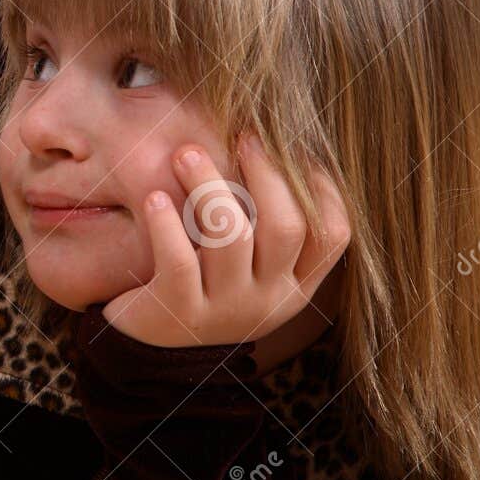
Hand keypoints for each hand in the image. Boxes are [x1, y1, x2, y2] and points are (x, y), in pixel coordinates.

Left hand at [102, 135, 351, 348]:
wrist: (146, 344)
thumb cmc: (199, 281)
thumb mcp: (244, 261)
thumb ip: (264, 219)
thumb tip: (279, 141)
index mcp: (293, 285)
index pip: (333, 235)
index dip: (321, 186)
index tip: (291, 146)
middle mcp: (268, 301)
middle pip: (287, 227)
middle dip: (267, 173)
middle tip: (243, 135)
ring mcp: (225, 310)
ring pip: (232, 238)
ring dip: (209, 186)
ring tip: (184, 153)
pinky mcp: (179, 312)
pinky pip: (179, 262)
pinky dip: (166, 225)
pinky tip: (154, 198)